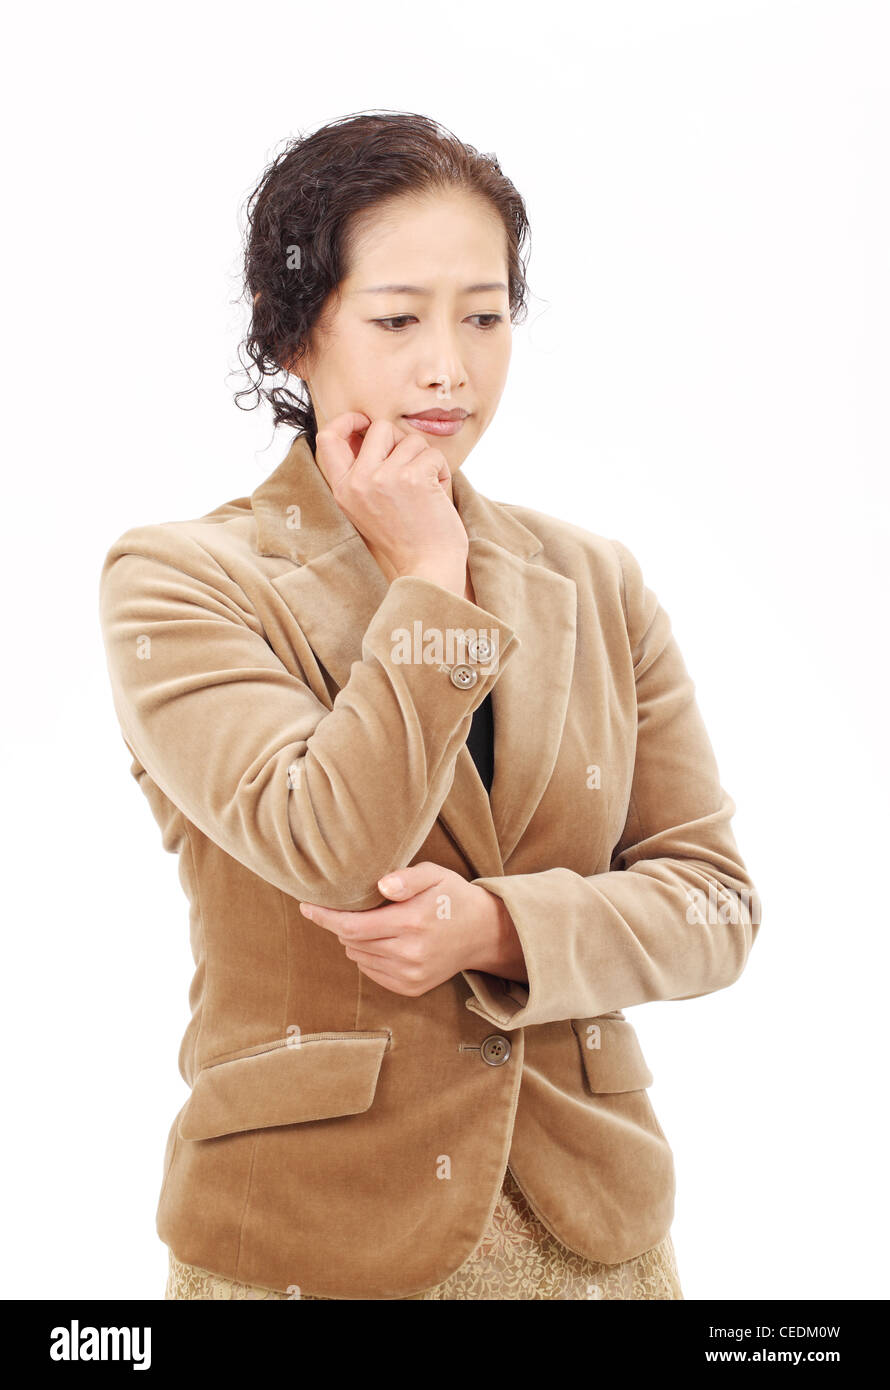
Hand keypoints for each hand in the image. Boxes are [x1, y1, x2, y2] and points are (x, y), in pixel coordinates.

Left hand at [298, 861, 526, 996]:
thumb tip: (380, 886)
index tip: (307, 906)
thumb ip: (406, 877)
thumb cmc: (453, 897)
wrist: (483, 932)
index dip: (325, 917)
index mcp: (412, 922)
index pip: (352, 926)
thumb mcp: (435, 874)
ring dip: (355, 939)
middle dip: (342, 924)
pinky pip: (371, 971)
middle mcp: (410, 953)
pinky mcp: (412, 987)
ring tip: (376, 922)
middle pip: (351, 941)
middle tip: (352, 906)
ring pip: (359, 956)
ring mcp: (411, 975)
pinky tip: (385, 940)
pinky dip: (368, 955)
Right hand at [315, 412, 468, 585]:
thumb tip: (368, 427)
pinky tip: (437, 494)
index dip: (347, 420)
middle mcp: (358, 482)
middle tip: (412, 468)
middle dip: (402, 441)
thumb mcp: (368, 506)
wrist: (428, 568)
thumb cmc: (405, 537)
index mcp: (343, 489)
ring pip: (410, 440)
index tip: (365, 421)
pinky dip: (441, 471)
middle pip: (379, 428)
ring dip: (425, 460)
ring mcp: (384, 479)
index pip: (328, 437)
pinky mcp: (412, 477)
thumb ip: (362, 471)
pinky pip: (433, 454)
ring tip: (425, 490)